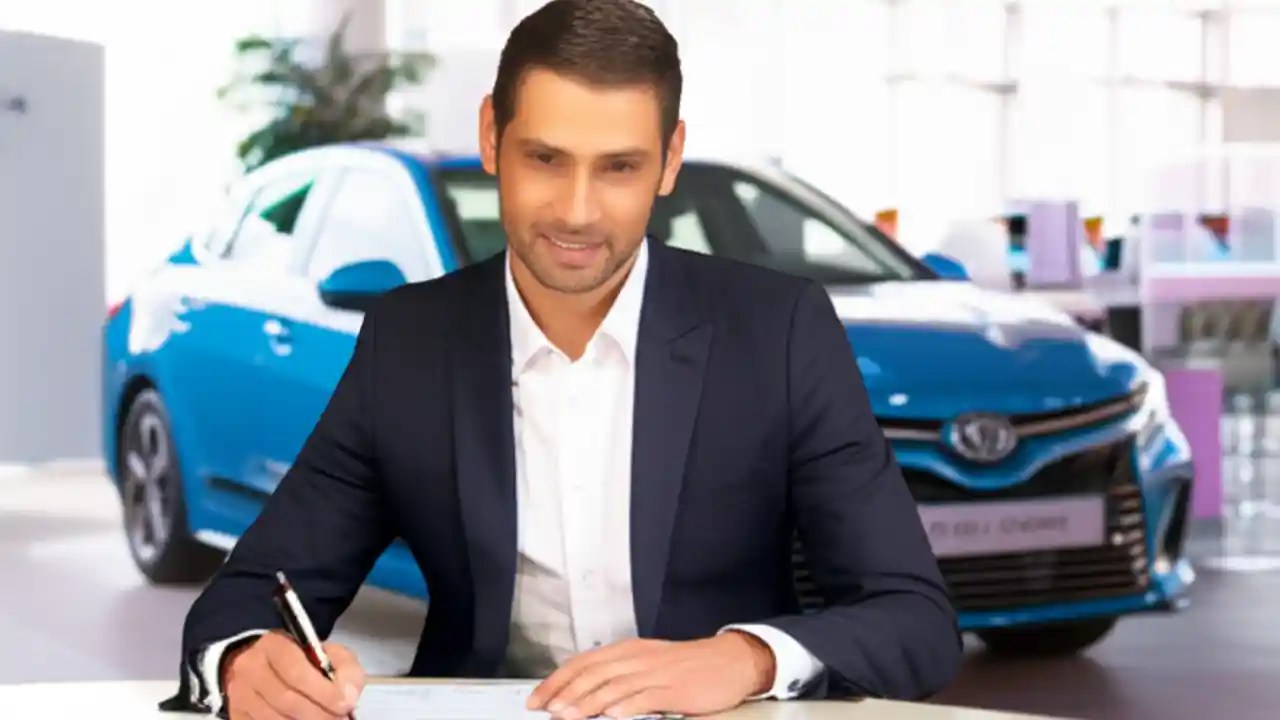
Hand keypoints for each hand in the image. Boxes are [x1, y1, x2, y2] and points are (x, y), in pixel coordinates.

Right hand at [222, 630, 365, 719]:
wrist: (263, 667)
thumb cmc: (301, 661)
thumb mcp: (328, 653)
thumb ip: (344, 669)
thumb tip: (347, 696)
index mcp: (273, 646)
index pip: (296, 672)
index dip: (323, 692)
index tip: (344, 705)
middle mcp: (250, 669)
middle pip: (286, 700)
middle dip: (318, 714)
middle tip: (339, 718)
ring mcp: (239, 695)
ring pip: (274, 719)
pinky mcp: (237, 715)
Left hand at [526, 632, 775, 718]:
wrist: (728, 661)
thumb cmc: (687, 666)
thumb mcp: (647, 663)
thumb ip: (618, 675)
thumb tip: (584, 693)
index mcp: (627, 650)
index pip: (583, 663)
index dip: (557, 680)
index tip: (538, 698)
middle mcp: (637, 658)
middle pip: (593, 673)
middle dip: (565, 693)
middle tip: (546, 709)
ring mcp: (656, 673)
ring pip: (614, 686)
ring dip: (588, 702)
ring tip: (568, 715)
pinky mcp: (674, 689)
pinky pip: (646, 697)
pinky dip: (627, 706)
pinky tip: (613, 715)